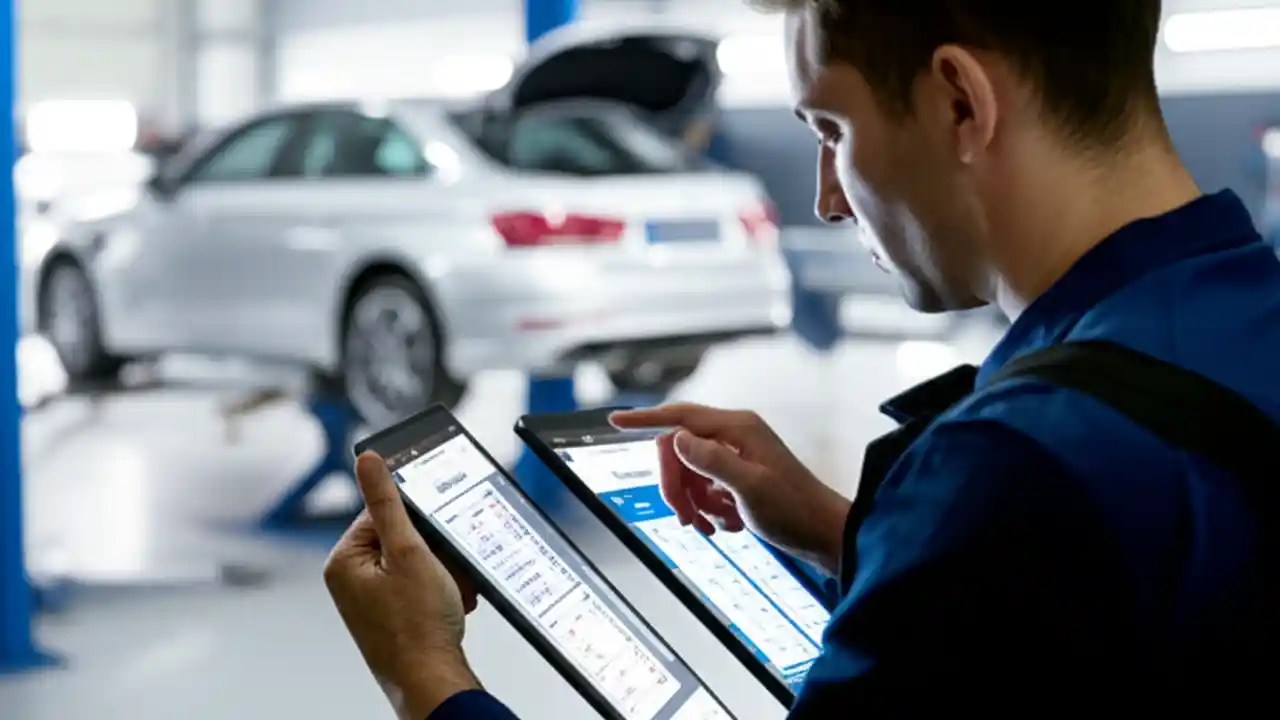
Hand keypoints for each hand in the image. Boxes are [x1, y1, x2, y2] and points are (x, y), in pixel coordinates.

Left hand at [324, 452, 481, 719]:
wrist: (432, 681)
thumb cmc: (419, 627)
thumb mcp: (409, 552)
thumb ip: (389, 502)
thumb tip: (368, 460)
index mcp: (344, 560)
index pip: (383, 512)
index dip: (420, 523)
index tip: (438, 538)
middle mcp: (352, 579)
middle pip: (403, 536)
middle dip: (436, 551)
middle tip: (449, 569)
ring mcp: (371, 599)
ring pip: (417, 562)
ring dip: (445, 571)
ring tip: (453, 591)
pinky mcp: (391, 614)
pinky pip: (420, 585)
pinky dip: (442, 590)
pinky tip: (453, 603)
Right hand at [611, 404, 851, 574]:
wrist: (823, 534)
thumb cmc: (794, 510)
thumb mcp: (750, 487)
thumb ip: (712, 460)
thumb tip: (677, 438)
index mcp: (738, 428)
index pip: (680, 417)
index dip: (645, 420)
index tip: (614, 422)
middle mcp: (734, 434)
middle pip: (678, 450)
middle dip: (676, 486)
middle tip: (687, 519)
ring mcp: (735, 454)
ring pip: (688, 472)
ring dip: (692, 502)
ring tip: (713, 526)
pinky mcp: (737, 474)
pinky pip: (703, 486)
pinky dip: (706, 507)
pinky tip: (727, 524)